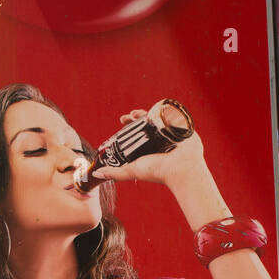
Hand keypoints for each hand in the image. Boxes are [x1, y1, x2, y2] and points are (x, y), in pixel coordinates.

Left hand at [90, 107, 206, 188]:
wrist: (181, 168)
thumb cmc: (158, 171)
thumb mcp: (132, 170)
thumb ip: (115, 173)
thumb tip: (96, 173)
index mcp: (149, 150)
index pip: (136, 134)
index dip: (128, 125)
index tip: (122, 120)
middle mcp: (160, 142)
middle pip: (146, 124)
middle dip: (136, 117)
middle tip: (129, 115)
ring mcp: (172, 134)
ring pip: (158, 118)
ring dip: (148, 111)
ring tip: (138, 111)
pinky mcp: (183, 128)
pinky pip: (174, 114)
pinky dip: (166, 108)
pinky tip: (157, 104)